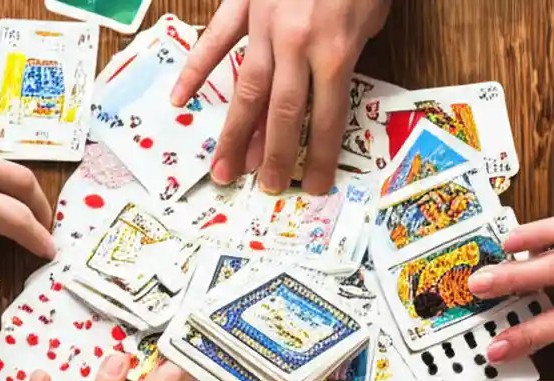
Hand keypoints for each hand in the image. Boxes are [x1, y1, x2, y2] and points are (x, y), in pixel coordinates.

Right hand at [171, 0, 390, 193]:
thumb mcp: (373, 11)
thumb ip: (352, 48)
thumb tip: (331, 82)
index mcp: (336, 50)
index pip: (327, 118)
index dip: (320, 156)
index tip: (313, 186)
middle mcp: (297, 44)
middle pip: (283, 113)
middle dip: (275, 156)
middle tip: (266, 189)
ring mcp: (264, 24)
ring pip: (246, 88)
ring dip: (235, 132)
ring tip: (224, 168)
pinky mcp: (243, 3)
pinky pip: (215, 41)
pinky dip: (195, 70)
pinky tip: (180, 100)